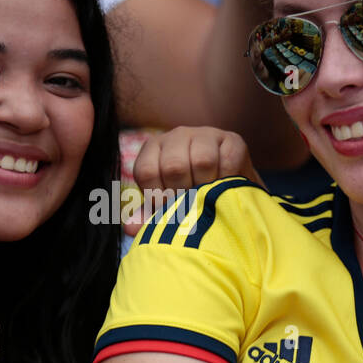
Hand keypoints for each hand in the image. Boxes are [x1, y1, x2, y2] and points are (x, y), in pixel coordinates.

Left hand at [126, 126, 261, 236]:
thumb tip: (129, 227)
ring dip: (206, 187)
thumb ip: (148, 218)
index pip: (147, 171)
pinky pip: (228, 161)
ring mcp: (205, 135)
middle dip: (183, 194)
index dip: (158, 197)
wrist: (228, 191)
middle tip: (191, 205)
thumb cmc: (188, 197)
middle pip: (174, 166)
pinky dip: (227, 180)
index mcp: (153, 149)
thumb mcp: (166, 207)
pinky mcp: (233, 140)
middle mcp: (176, 136)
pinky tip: (225, 188)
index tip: (169, 209)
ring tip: (208, 197)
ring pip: (202, 161)